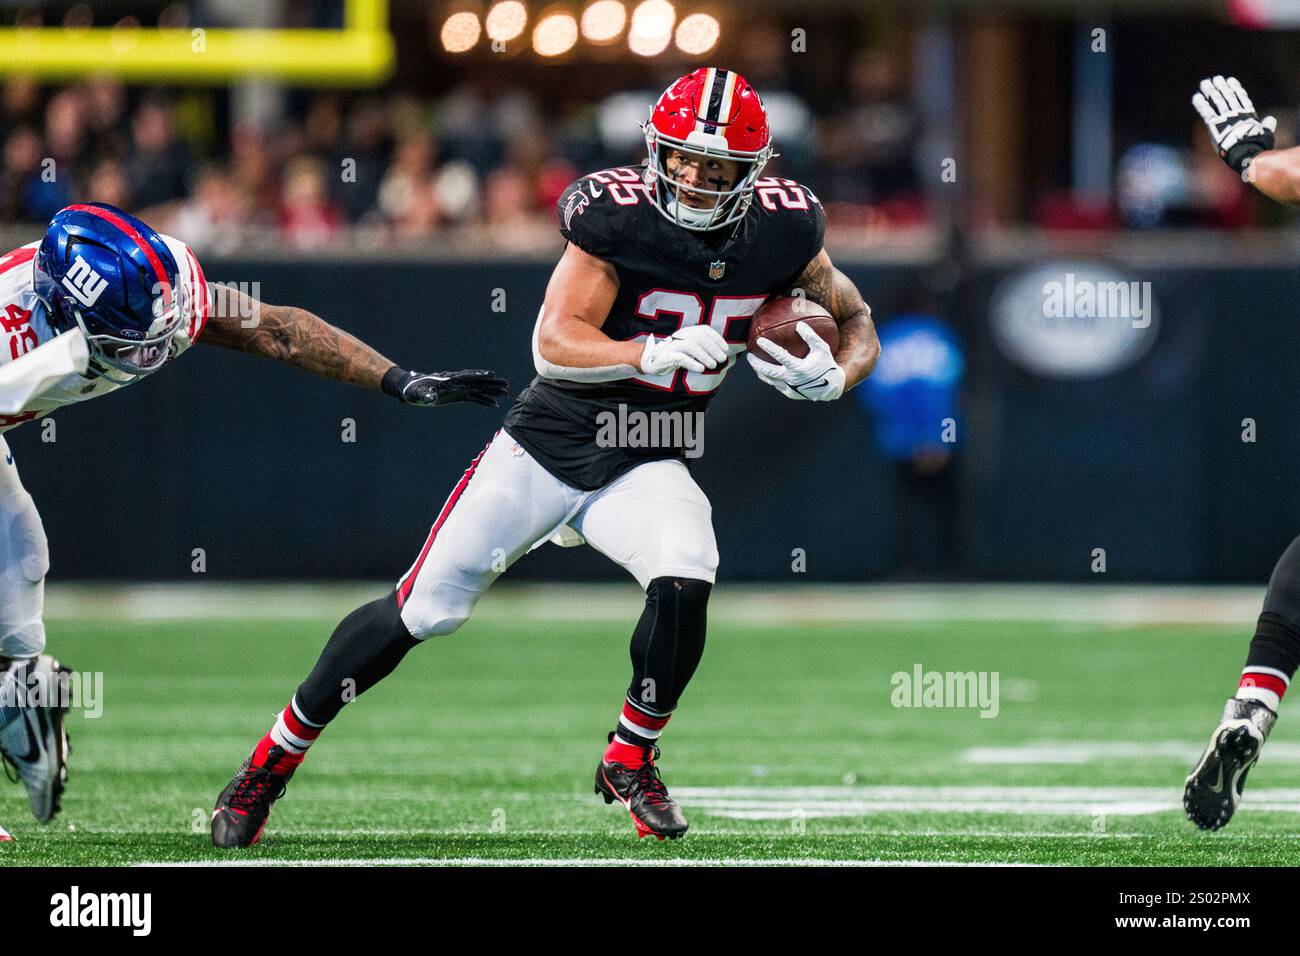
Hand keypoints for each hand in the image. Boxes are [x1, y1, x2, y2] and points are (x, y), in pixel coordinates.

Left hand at [382, 367, 509, 406]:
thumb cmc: (414, 390)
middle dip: (492, 383)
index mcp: (449, 380)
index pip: (467, 376)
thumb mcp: (418, 393)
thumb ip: (425, 394)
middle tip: (506, 385)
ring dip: (492, 391)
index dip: (479, 375)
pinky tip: (494, 404)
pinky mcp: (458, 395)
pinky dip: (484, 400)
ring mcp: (459, 388)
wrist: (411, 389)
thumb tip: (430, 397)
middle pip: (478, 381)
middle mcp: (457, 382)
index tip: (491, 375)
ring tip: (506, 393)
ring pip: (479, 388)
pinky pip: (474, 397)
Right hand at [640, 324, 729, 374]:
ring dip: (705, 356)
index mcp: (687, 332)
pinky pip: (681, 358)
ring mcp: (673, 345)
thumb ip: (702, 349)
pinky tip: (701, 369)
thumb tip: (721, 355)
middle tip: (722, 359)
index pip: (704, 330)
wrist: (652, 361)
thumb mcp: (689, 349)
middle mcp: (680, 336)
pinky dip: (693, 363)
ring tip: (713, 366)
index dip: (717, 338)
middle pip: (699, 337)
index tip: (725, 349)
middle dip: (713, 348)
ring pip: (691, 346)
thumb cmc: (675, 355)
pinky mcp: (667, 356)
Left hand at [746, 321, 844, 400]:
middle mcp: (791, 379)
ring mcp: (789, 388)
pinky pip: (776, 385)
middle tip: (749, 356)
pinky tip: (766, 373)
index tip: (759, 340)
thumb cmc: (826, 364)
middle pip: (768, 371)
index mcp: (798, 367)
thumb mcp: (822, 349)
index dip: (769, 347)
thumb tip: (799, 324)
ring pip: (769, 380)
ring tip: (754, 364)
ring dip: (760, 372)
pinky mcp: (790, 393)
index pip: (780, 356)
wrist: (831, 387)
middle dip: (757, 364)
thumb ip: (811, 337)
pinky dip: (770, 378)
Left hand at [1193, 75, 1276, 173]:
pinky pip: (1206, 111)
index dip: (1236, 88)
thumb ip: (1267, 126)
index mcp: (1248, 114)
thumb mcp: (1265, 133)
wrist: (1245, 151)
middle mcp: (1235, 113)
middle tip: (1216, 78)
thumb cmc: (1256, 145)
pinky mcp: (1214, 124)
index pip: (1241, 98)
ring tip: (1205, 83)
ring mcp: (1224, 117)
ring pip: (1216, 100)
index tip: (1231, 80)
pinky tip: (1196, 96)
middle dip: (1221, 86)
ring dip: (1210, 91)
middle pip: (1227, 96)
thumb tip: (1271, 119)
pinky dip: (1201, 104)